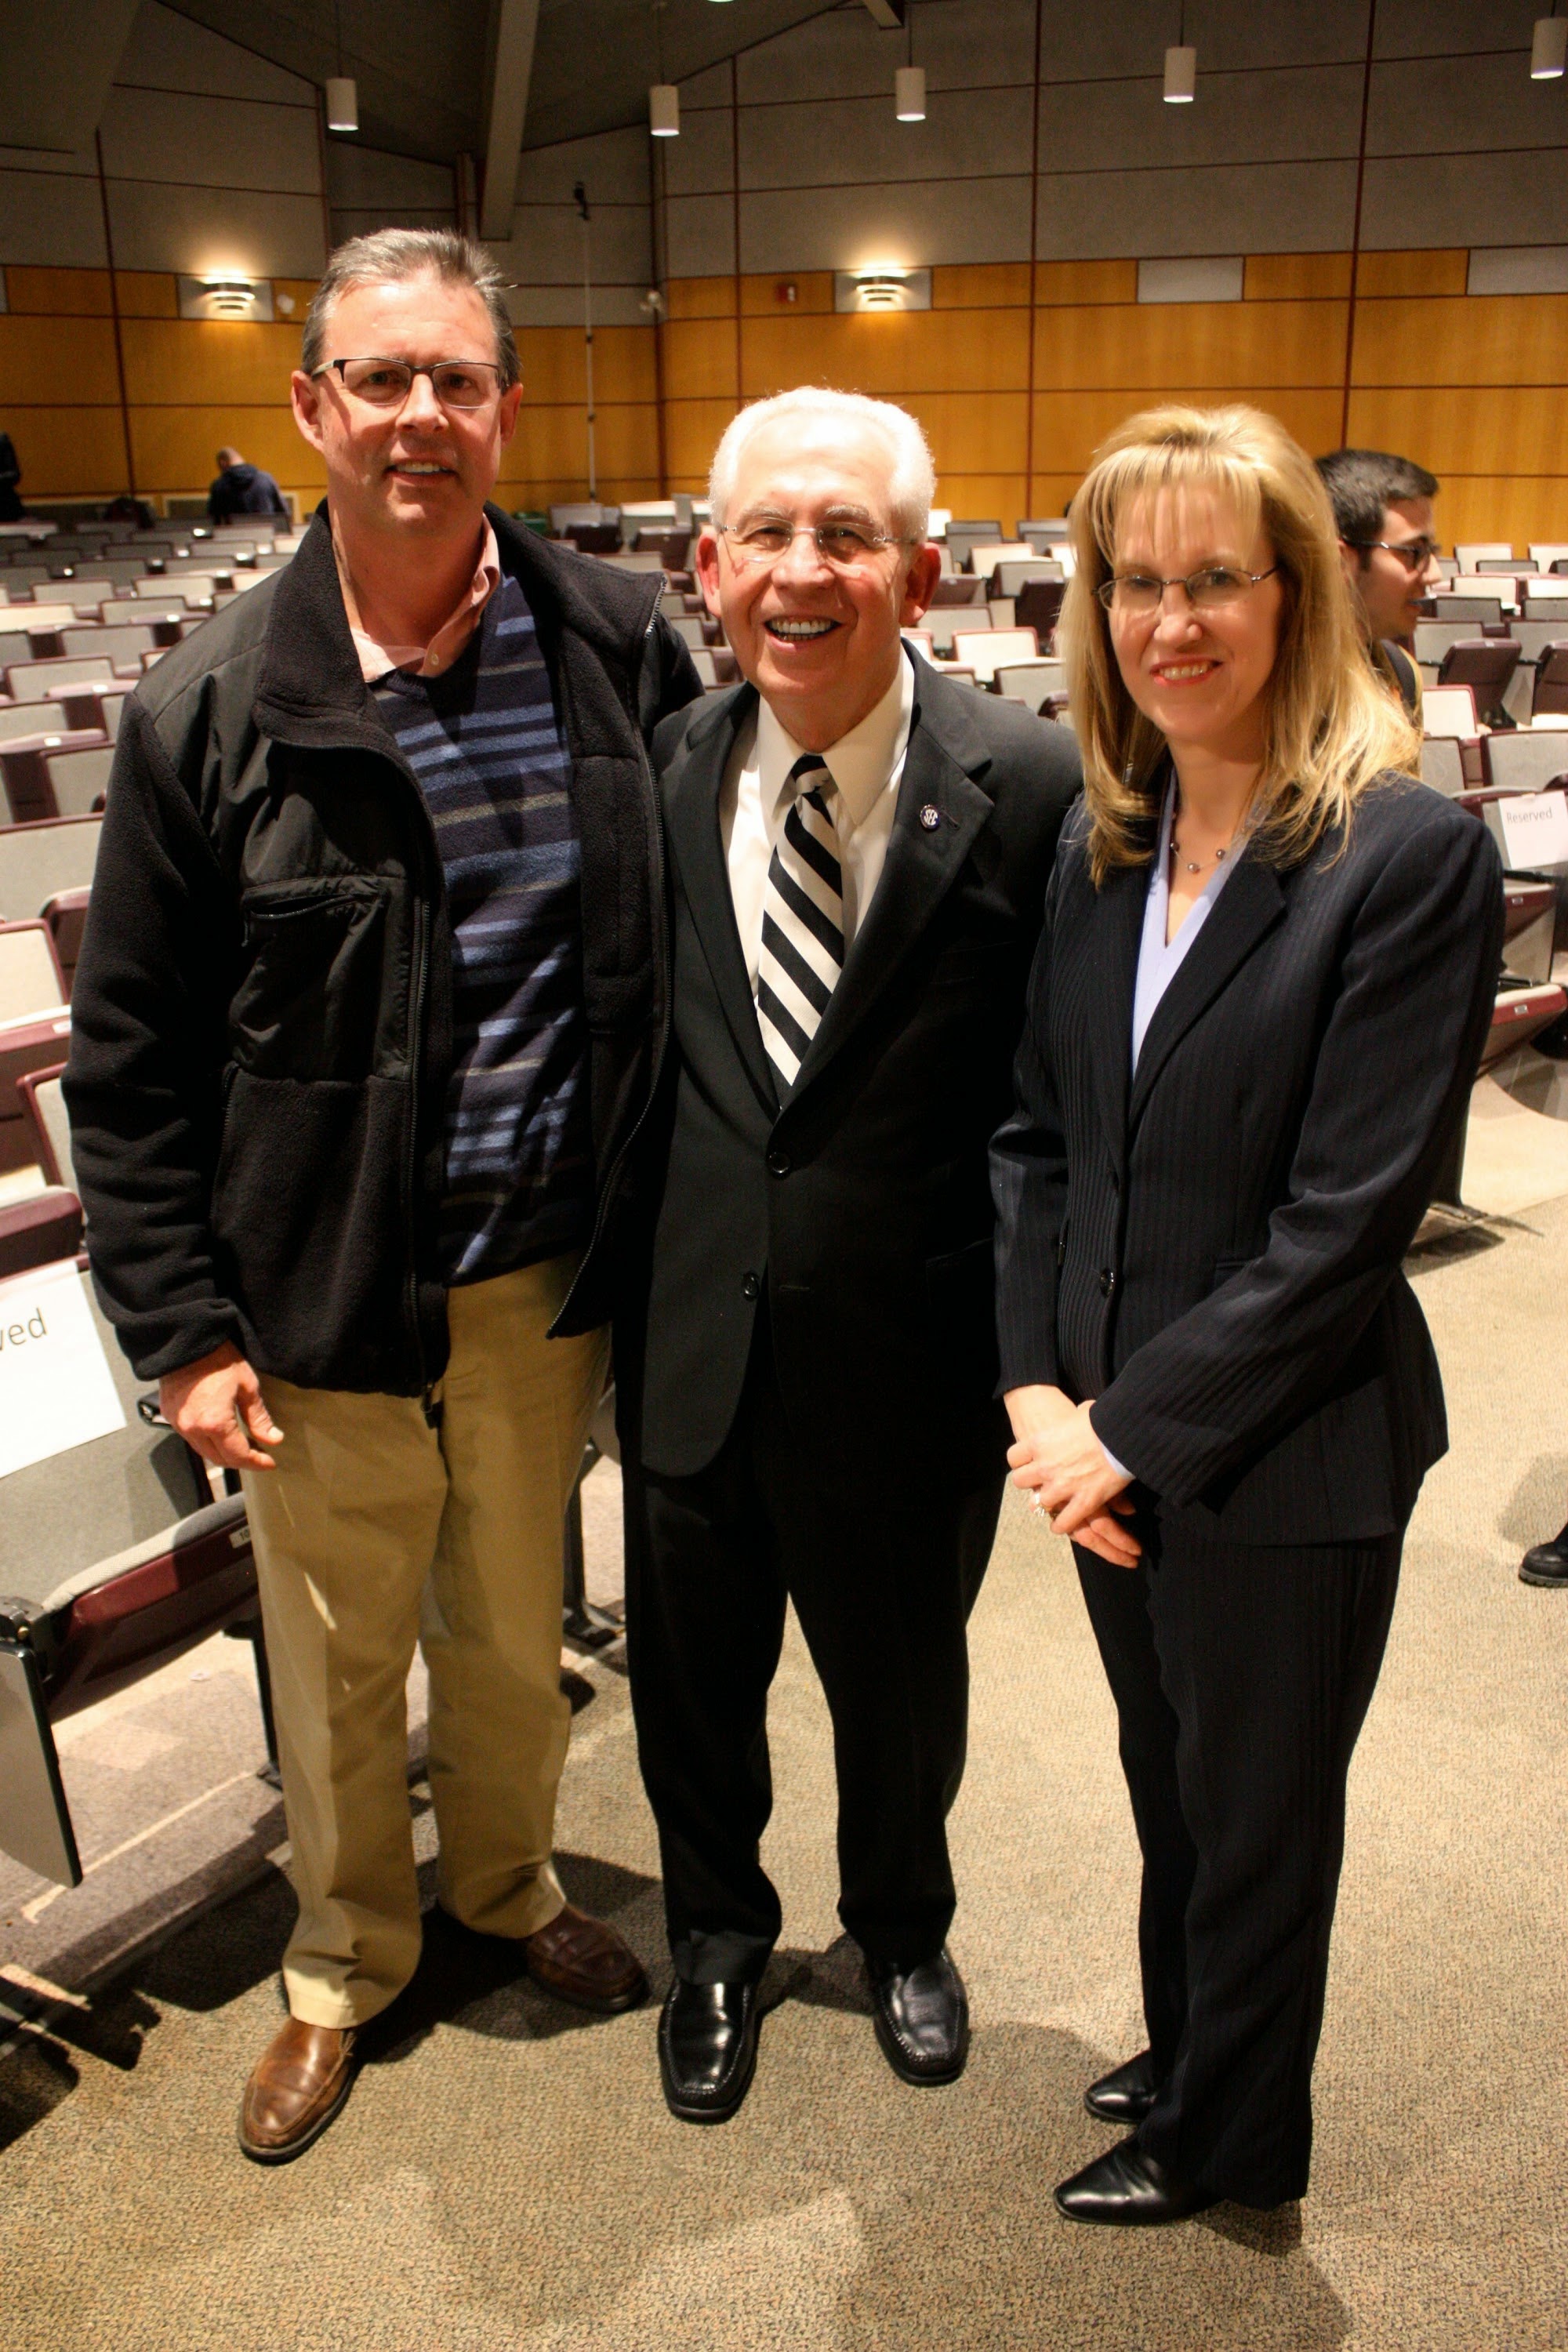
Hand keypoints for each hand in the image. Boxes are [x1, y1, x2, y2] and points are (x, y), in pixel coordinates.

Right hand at [159, 1342, 283, 1471]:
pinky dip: (207, 1441)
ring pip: (203, 1452)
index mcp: (214, 1423)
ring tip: (242, 1445)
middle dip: (241, 1461)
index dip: (256, 1462)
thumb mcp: (247, 1386)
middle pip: (219, 1460)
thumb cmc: (217, 1358)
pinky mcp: (170, 1416)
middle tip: (259, 1455)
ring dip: (223, 1453)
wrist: (186, 1340)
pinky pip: (190, 1438)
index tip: (269, 1462)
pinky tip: (220, 1433)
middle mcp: (193, 1429)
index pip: (238, 1456)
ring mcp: (178, 1424)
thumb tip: (273, 1439)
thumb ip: (259, 1418)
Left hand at [1003, 1391, 1139, 1567]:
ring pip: (1039, 1503)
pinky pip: (1064, 1521)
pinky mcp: (1083, 1502)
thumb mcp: (1082, 1411)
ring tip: (1052, 1504)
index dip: (1021, 1461)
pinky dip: (1061, 1525)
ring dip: (1046, 1503)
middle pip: (1019, 1481)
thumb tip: (1083, 1411)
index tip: (1029, 1462)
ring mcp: (1062, 1486)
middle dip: (1029, 1482)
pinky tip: (1061, 1524)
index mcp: (1040, 1442)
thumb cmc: (1103, 1420)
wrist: (1123, 1436)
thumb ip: (1073, 1417)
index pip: (1014, 1457)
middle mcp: (1045, 1466)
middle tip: (1039, 1482)